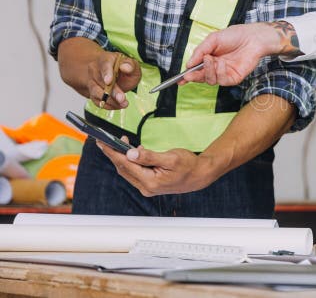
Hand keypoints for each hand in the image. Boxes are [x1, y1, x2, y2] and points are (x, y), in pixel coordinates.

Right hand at [86, 52, 140, 109]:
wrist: (118, 78)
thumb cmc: (125, 71)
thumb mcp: (133, 66)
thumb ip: (131, 65)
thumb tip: (125, 67)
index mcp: (106, 59)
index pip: (104, 64)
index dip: (106, 73)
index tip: (109, 81)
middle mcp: (96, 69)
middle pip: (100, 80)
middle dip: (112, 91)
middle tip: (121, 98)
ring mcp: (92, 81)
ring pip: (96, 91)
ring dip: (109, 100)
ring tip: (123, 103)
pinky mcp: (92, 93)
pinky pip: (96, 100)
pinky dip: (108, 105)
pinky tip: (118, 106)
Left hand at [96, 137, 217, 196]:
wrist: (200, 175)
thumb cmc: (189, 165)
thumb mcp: (171, 157)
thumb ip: (150, 156)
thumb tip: (130, 153)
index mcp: (150, 182)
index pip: (126, 165)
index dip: (112, 152)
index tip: (102, 142)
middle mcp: (146, 187)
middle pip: (123, 169)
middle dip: (113, 154)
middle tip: (105, 140)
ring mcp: (147, 188)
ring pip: (127, 171)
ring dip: (121, 158)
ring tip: (119, 142)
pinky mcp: (149, 185)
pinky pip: (134, 173)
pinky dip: (130, 162)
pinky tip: (131, 152)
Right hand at [182, 21, 301, 86]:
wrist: (252, 37)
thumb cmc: (234, 36)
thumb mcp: (212, 40)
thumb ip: (199, 51)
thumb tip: (188, 64)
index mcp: (209, 59)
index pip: (196, 70)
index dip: (187, 76)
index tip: (179, 80)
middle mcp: (216, 68)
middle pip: (201, 78)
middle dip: (194, 77)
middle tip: (188, 75)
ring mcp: (225, 73)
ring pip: (210, 80)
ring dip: (207, 71)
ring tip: (210, 59)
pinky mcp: (234, 78)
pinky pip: (222, 80)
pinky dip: (220, 72)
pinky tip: (222, 63)